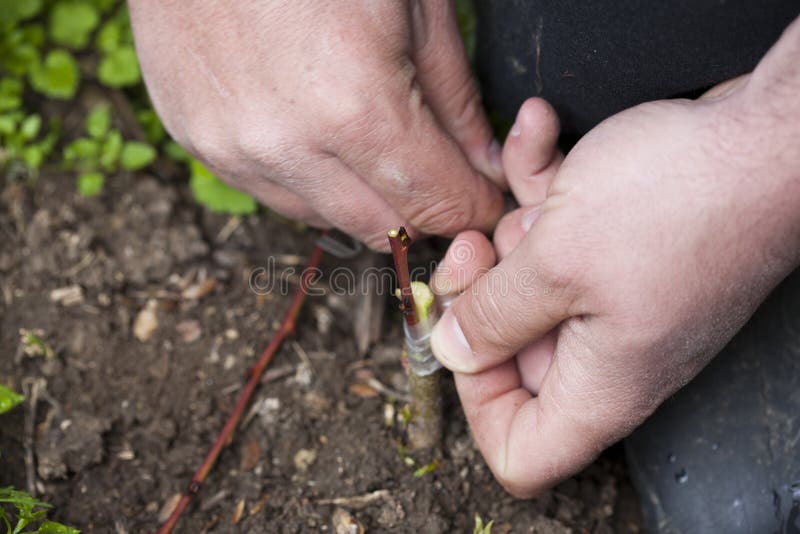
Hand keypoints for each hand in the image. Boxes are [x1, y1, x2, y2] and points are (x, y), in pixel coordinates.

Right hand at [129, 0, 504, 249]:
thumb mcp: (414, 3)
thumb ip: (453, 96)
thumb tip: (482, 163)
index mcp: (354, 102)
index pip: (434, 202)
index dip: (471, 206)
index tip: (481, 196)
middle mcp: (288, 143)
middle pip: (383, 227)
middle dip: (421, 210)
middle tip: (435, 175)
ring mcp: (234, 148)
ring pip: (326, 218)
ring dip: (361, 197)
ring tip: (368, 142)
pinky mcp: (197, 142)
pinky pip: (272, 192)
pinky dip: (307, 178)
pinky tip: (312, 131)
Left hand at [430, 27, 799, 496]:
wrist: (772, 130)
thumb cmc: (684, 199)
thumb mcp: (558, 262)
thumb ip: (493, 315)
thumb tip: (453, 348)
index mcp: (599, 385)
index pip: (518, 450)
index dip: (477, 402)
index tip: (466, 336)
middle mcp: (610, 352)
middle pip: (510, 352)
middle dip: (480, 292)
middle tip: (476, 245)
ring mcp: (619, 299)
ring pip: (529, 282)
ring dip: (514, 227)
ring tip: (537, 187)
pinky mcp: (624, 249)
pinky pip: (560, 229)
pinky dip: (542, 183)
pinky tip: (540, 132)